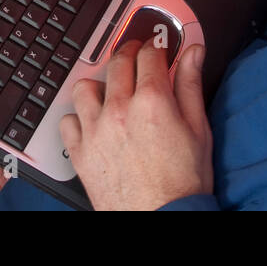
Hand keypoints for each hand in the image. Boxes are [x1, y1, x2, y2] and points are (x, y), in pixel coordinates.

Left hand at [59, 39, 213, 210]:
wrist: (163, 220)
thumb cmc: (183, 182)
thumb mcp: (198, 129)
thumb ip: (191, 84)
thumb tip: (193, 52)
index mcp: (152, 102)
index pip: (148, 54)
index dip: (155, 46)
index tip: (157, 48)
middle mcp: (120, 110)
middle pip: (118, 61)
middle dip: (130, 52)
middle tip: (137, 58)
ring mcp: (96, 131)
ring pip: (85, 86)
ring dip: (100, 83)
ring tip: (112, 91)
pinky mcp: (80, 152)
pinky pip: (68, 120)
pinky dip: (79, 117)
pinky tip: (93, 122)